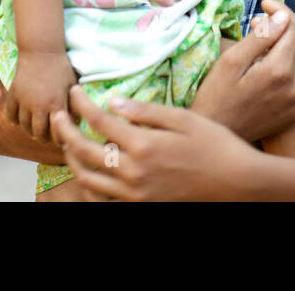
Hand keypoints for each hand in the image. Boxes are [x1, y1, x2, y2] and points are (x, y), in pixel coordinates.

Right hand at [6, 51, 76, 139]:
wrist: (41, 49)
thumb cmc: (61, 66)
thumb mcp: (72, 85)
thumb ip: (73, 104)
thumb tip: (77, 120)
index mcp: (56, 104)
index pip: (58, 133)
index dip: (60, 139)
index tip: (63, 139)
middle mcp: (39, 106)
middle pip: (38, 134)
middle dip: (44, 138)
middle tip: (47, 136)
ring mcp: (24, 101)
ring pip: (24, 126)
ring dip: (30, 129)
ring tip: (35, 129)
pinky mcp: (13, 95)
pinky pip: (11, 115)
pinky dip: (15, 119)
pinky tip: (21, 118)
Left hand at [49, 85, 264, 200]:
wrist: (237, 183)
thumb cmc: (215, 145)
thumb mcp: (184, 119)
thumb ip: (146, 111)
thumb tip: (113, 101)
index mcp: (144, 145)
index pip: (100, 120)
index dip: (82, 103)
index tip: (74, 90)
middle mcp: (134, 172)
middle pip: (84, 151)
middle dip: (65, 130)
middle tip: (58, 115)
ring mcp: (135, 194)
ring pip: (87, 179)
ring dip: (71, 159)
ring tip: (68, 142)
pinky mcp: (141, 206)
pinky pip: (103, 198)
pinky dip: (89, 185)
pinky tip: (89, 171)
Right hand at [189, 0, 294, 141]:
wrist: (218, 138)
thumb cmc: (216, 96)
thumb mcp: (231, 61)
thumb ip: (260, 37)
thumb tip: (283, 16)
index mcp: (279, 71)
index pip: (293, 26)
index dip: (279, 10)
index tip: (262, 5)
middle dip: (282, 25)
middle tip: (256, 25)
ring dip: (288, 44)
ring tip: (262, 44)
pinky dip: (291, 63)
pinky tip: (269, 64)